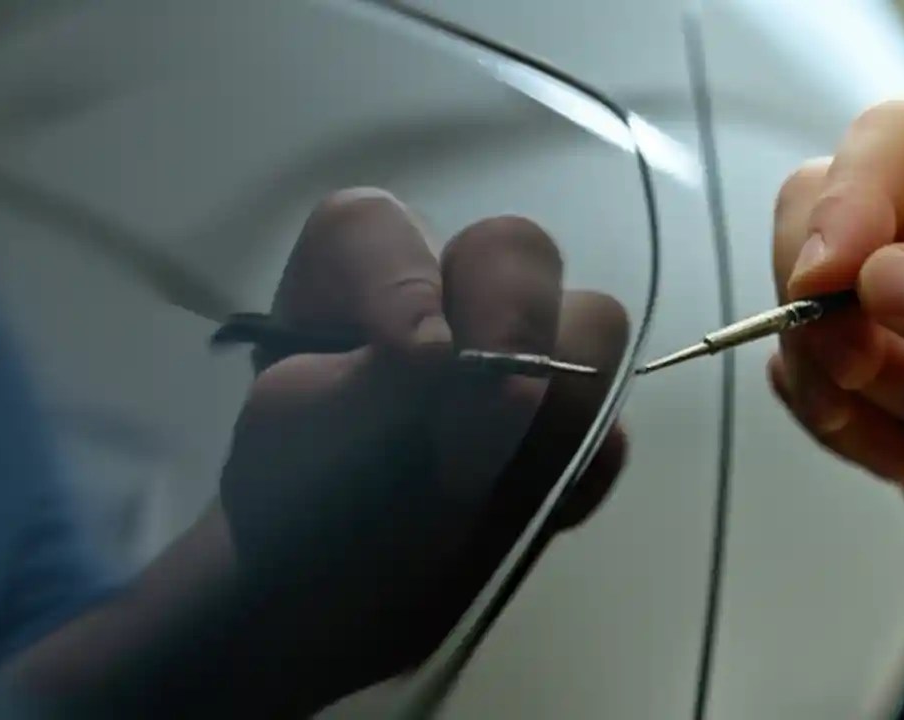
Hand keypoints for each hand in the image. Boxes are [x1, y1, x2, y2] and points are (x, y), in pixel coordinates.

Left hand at [217, 188, 628, 708]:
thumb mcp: (299, 441)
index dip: (401, 278)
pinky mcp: (566, 428)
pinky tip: (520, 513)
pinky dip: (574, 475)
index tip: (414, 357)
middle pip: (516, 249)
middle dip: (510, 326)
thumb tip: (445, 356)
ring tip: (485, 481)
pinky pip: (610, 429)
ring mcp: (520, 356)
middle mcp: (446, 294)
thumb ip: (367, 387)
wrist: (329, 599)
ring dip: (551, 407)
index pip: (378, 227)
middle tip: (477, 425)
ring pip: (593, 326)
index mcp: (357, 277)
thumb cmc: (293, 501)